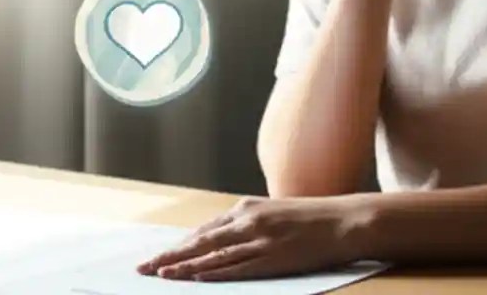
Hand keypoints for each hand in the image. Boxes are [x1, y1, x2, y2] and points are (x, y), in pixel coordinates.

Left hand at [135, 195, 371, 281]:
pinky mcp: (272, 257)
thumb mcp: (273, 214)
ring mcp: (260, 239)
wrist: (343, 221)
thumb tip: (224, 238)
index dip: (178, 245)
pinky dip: (214, 273)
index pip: (204, 230)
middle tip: (143, 267)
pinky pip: (236, 267)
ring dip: (184, 266)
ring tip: (160, 275)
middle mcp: (248, 221)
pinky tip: (196, 278)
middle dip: (170, 255)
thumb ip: (248, 225)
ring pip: (213, 255)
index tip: (157, 255)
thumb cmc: (311, 220)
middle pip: (200, 241)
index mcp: (246, 209)